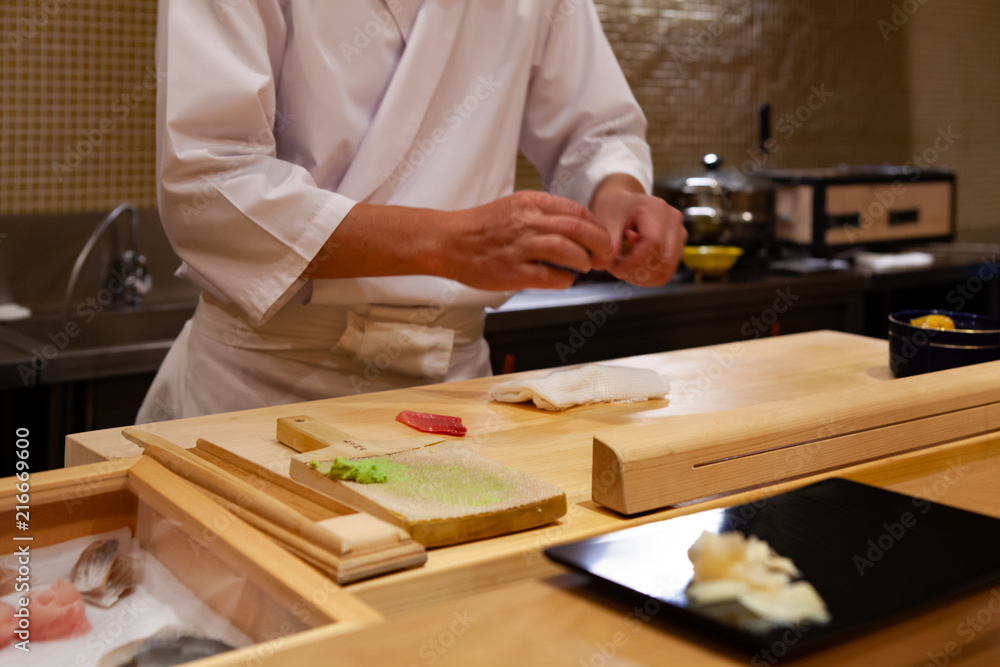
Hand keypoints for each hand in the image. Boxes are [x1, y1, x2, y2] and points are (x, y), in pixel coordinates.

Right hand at [438, 190, 614, 290]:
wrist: (448, 241)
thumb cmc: (481, 227)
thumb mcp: (514, 206)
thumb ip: (543, 214)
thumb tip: (576, 227)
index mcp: (530, 202)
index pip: (576, 210)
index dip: (596, 226)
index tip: (602, 237)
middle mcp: (527, 221)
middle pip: (577, 228)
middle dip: (599, 243)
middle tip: (605, 255)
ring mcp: (519, 247)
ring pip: (566, 250)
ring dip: (582, 260)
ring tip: (585, 266)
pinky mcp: (512, 271)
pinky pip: (549, 277)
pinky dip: (564, 280)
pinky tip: (564, 280)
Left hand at [590, 174, 686, 285]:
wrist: (621, 203)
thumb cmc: (614, 208)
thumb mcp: (605, 221)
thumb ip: (607, 243)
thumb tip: (600, 264)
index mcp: (656, 208)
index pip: (654, 244)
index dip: (634, 262)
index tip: (614, 266)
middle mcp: (673, 219)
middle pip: (665, 260)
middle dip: (639, 272)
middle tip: (618, 269)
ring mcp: (679, 232)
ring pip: (668, 269)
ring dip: (644, 276)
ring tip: (624, 268)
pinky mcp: (678, 245)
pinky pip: (668, 271)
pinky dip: (649, 276)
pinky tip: (634, 269)